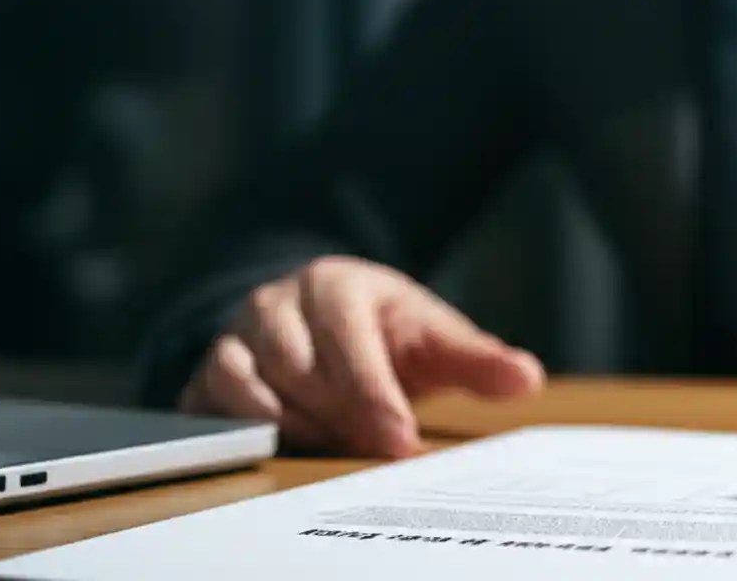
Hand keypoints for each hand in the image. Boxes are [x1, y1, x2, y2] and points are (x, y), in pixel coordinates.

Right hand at [179, 256, 545, 456]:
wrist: (327, 323)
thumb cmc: (387, 334)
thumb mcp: (435, 340)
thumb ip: (478, 360)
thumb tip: (526, 378)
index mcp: (337, 284)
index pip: (350, 340)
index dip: (374, 396)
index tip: (400, 442)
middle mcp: (277, 301)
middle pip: (298, 366)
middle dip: (339, 416)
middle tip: (374, 453)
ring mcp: (236, 334)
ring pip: (250, 386)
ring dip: (296, 426)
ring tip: (336, 448)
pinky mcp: (210, 370)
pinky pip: (212, 405)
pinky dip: (247, 431)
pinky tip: (287, 447)